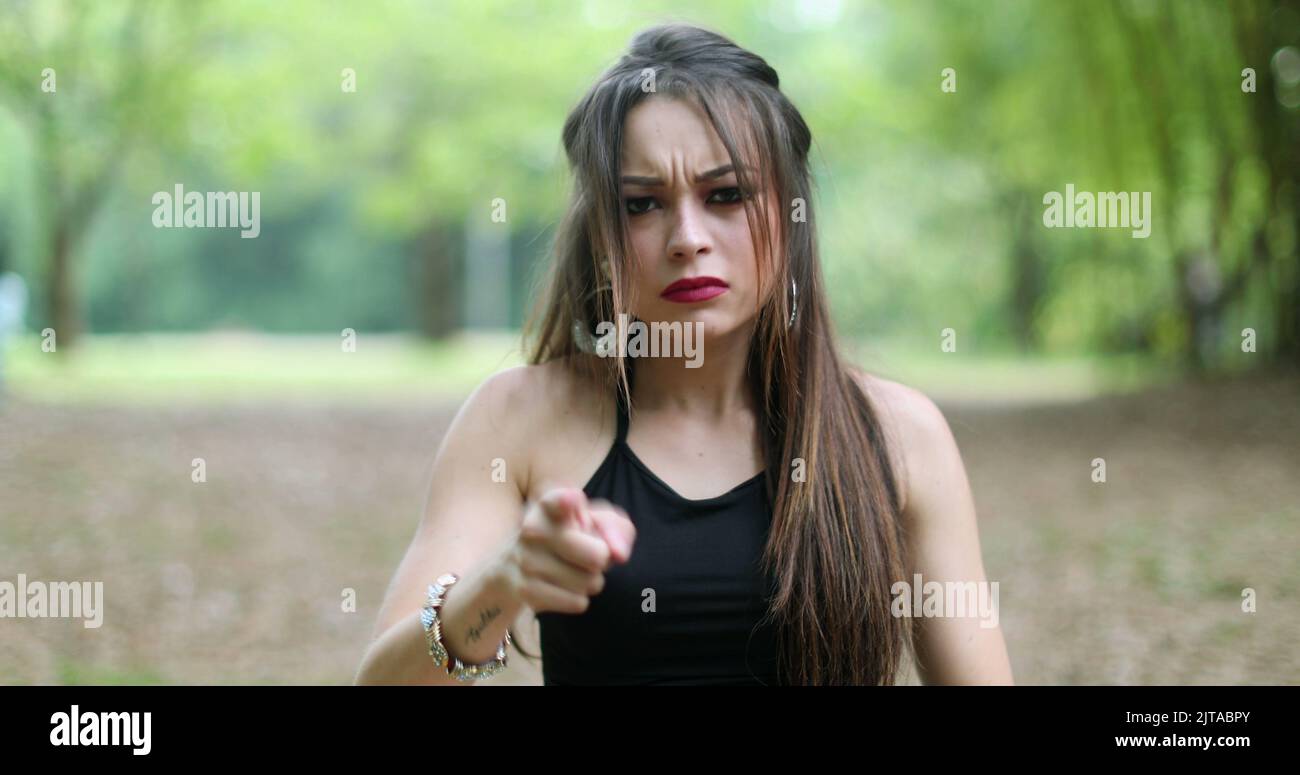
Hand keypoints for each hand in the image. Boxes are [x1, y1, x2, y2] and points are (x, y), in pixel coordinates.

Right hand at [499, 486, 635, 613]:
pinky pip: (578, 602)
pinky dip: (577, 599)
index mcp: (549, 506)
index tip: (571, 500)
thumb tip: (619, 554)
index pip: (557, 501)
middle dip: (602, 560)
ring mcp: (526, 560)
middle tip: (587, 555)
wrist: (515, 568)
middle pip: (598, 556)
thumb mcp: (595, 524)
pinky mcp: (526, 591)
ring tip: (571, 570)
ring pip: (590, 582)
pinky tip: (561, 587)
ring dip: (589, 581)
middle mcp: (533, 529)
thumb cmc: (568, 539)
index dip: (566, 501)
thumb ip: (617, 529)